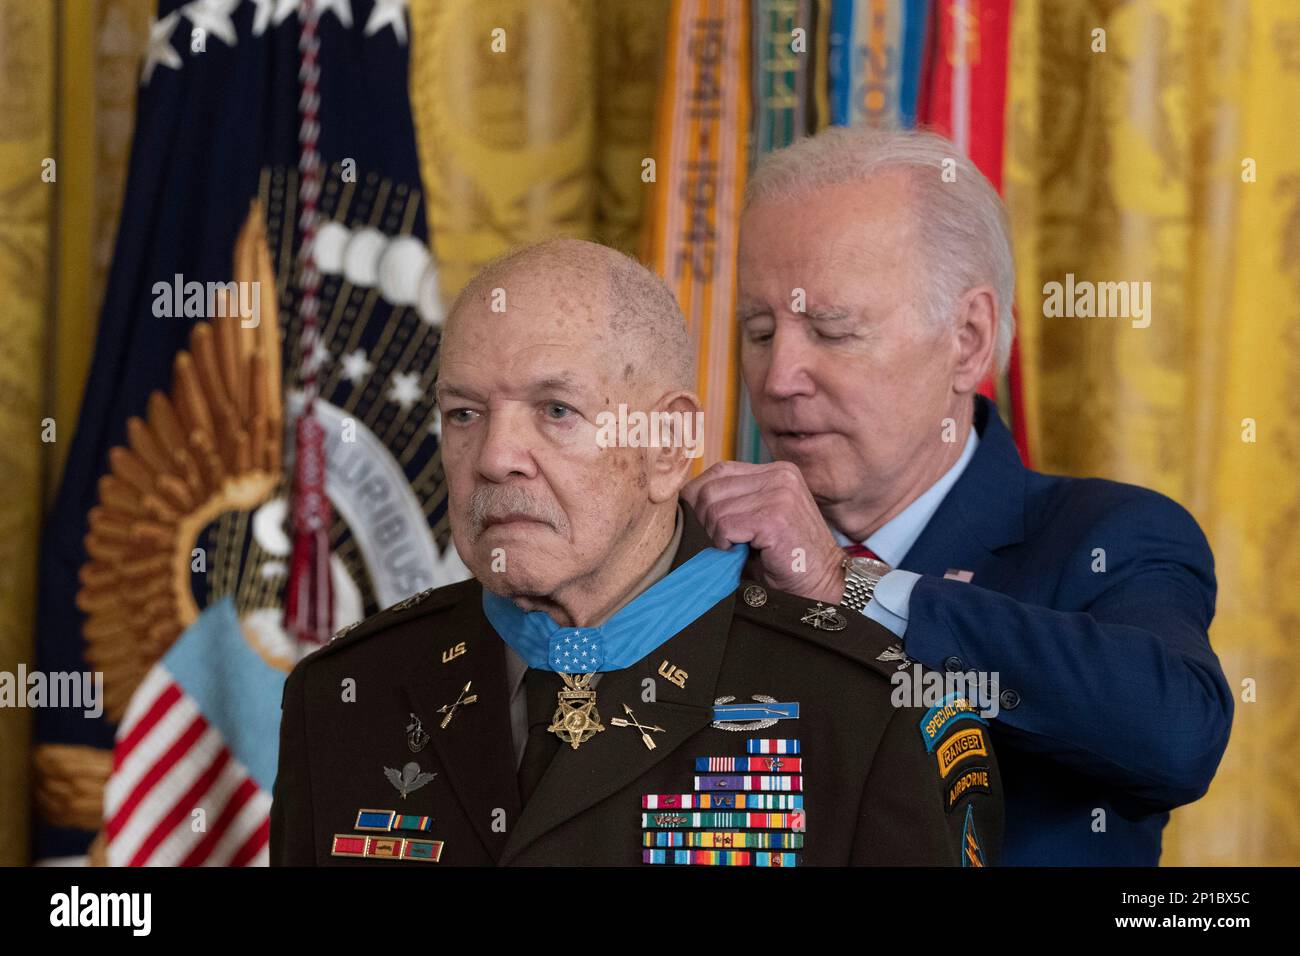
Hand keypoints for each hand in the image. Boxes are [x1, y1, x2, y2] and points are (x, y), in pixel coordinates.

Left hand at [682, 460, 844, 603]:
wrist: (821, 585)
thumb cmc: (783, 558)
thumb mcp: (757, 520)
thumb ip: (731, 501)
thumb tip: (684, 497)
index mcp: (776, 471)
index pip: (717, 471)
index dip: (702, 498)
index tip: (711, 525)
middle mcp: (779, 475)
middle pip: (710, 488)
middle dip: (707, 520)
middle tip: (726, 542)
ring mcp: (779, 494)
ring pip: (714, 508)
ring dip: (717, 535)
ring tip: (738, 548)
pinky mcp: (774, 517)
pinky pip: (725, 525)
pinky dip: (725, 543)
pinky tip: (742, 552)